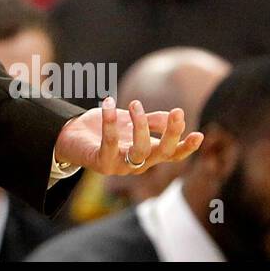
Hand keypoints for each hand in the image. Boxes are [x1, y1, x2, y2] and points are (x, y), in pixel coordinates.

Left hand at [54, 96, 202, 175]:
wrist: (69, 137)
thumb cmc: (102, 130)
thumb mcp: (129, 122)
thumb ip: (151, 121)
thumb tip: (173, 115)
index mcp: (148, 153)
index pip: (172, 154)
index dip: (186, 147)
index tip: (200, 134)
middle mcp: (138, 164)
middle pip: (162, 153)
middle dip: (171, 134)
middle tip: (177, 112)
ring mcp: (120, 166)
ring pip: (140, 151)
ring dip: (141, 126)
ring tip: (134, 103)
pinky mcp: (101, 164)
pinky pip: (110, 144)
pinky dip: (110, 123)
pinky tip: (107, 104)